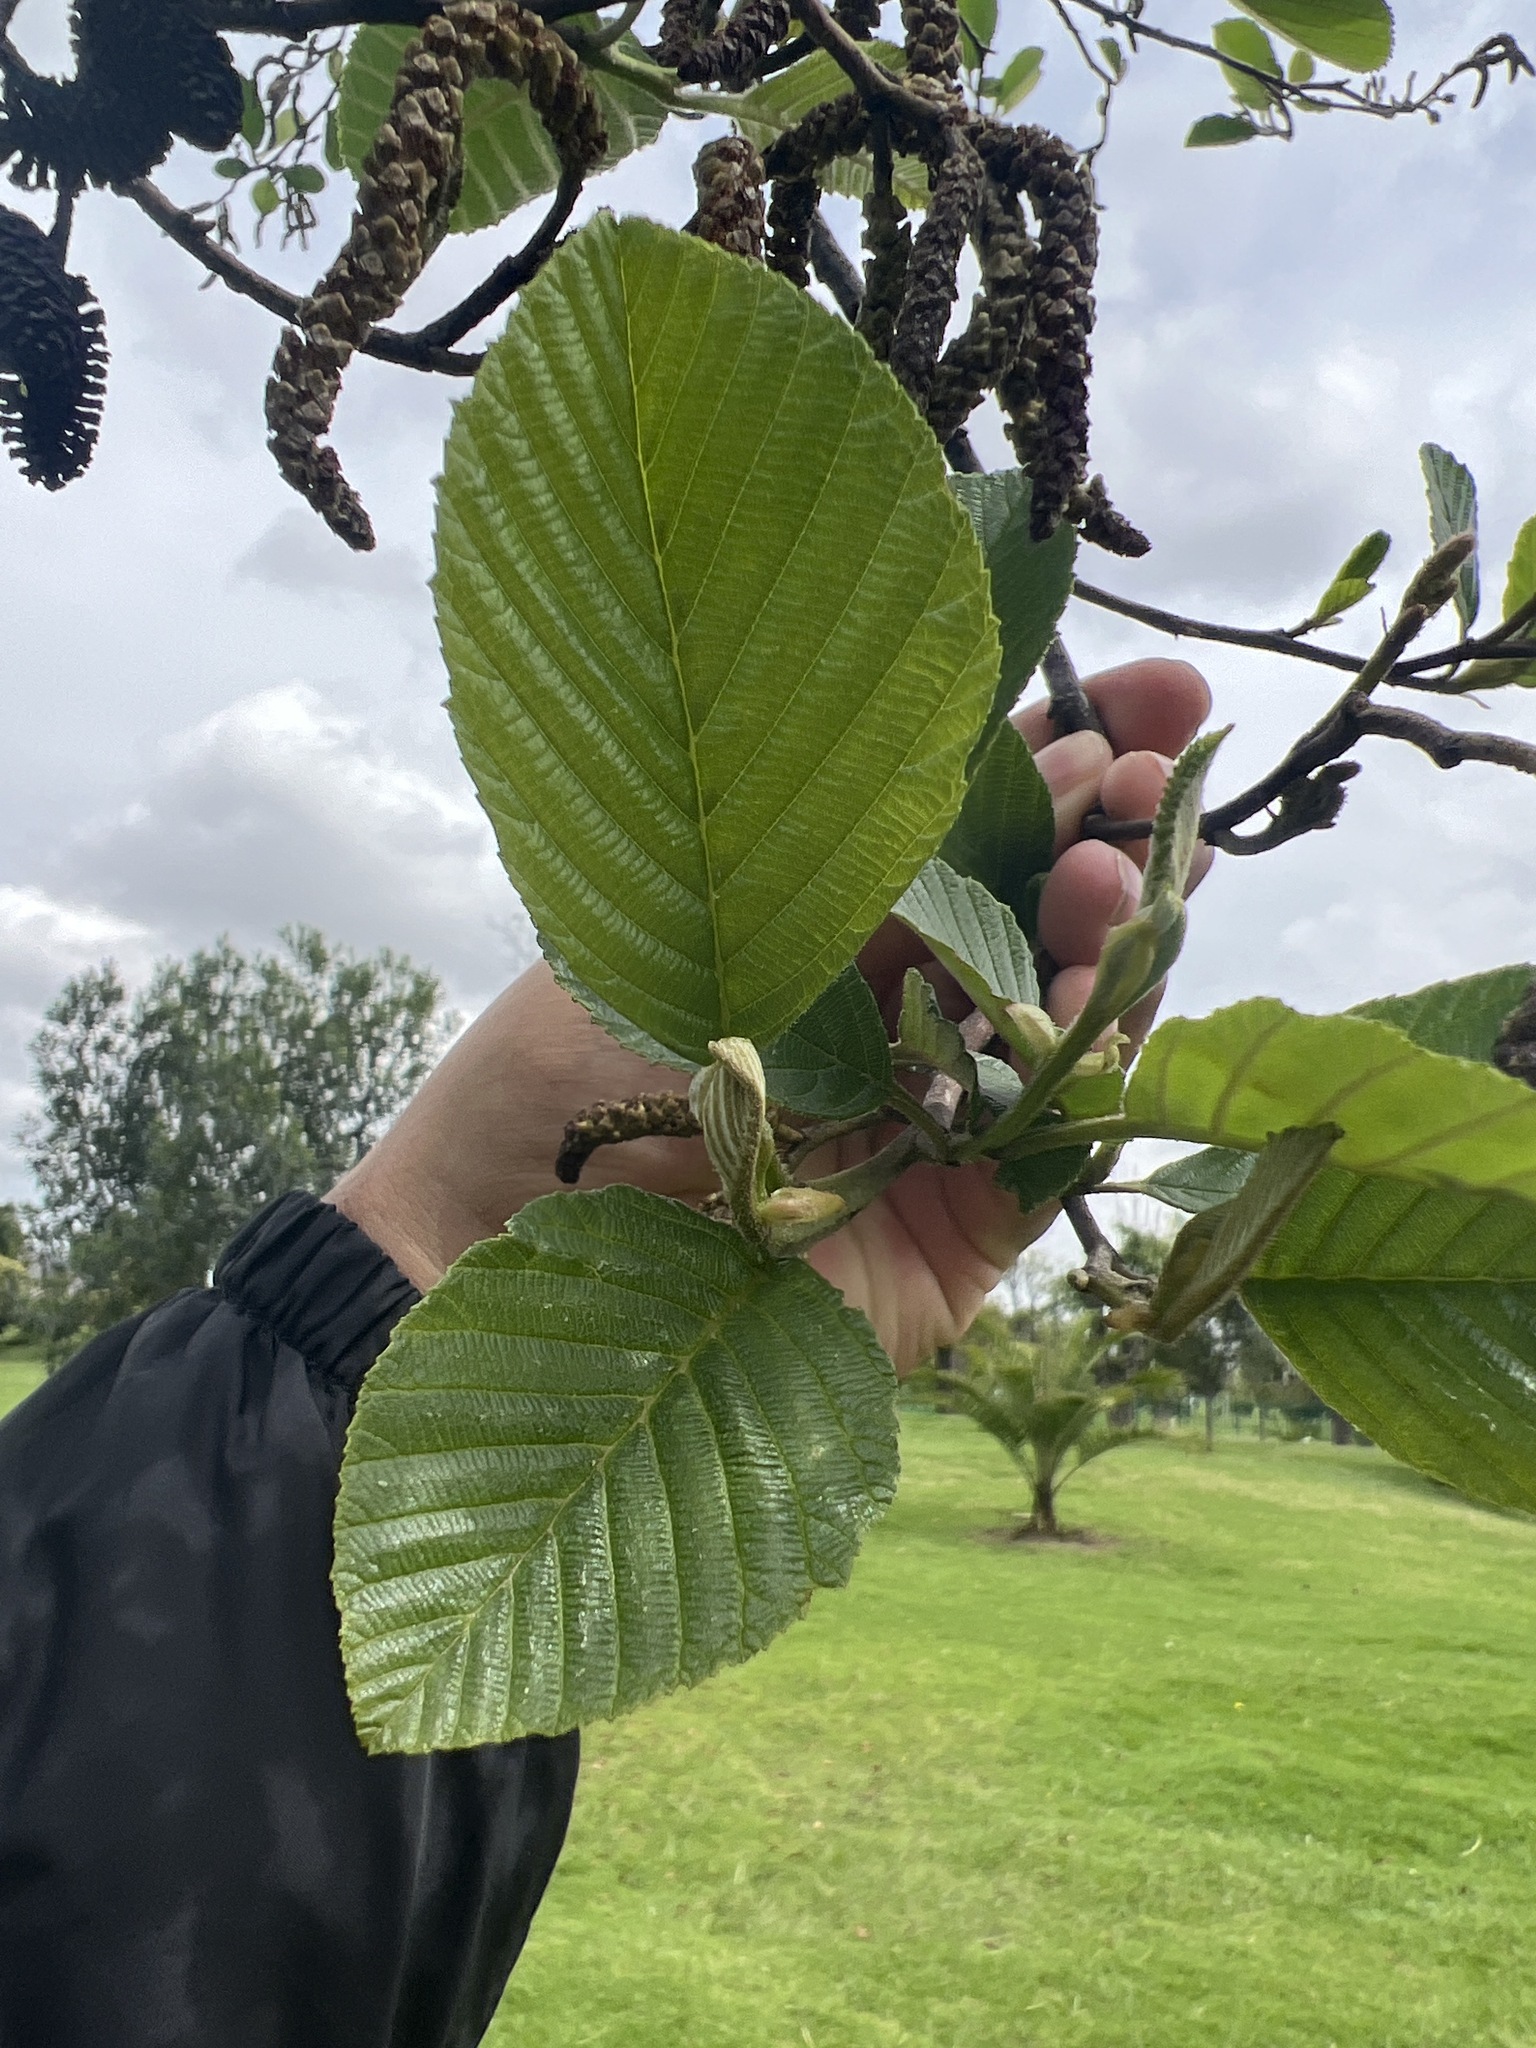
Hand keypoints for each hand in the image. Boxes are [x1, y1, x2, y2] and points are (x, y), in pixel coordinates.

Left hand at [330, 657, 1210, 1372]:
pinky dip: (1087, 1075)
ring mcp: (924, 1136)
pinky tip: (1096, 995)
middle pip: (1030, 925)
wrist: (469, 1259)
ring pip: (1059, 1032)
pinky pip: (1048, 1154)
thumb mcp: (666, 926)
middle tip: (1165, 763)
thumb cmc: (538, 1080)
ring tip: (1119, 869)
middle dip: (1109, 839)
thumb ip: (810, 871)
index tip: (1143, 693)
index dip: (1053, 765)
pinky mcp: (947, 1244)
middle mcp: (884, 1035)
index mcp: (821, 949)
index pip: (965, 843)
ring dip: (1103, 942)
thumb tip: (949, 761)